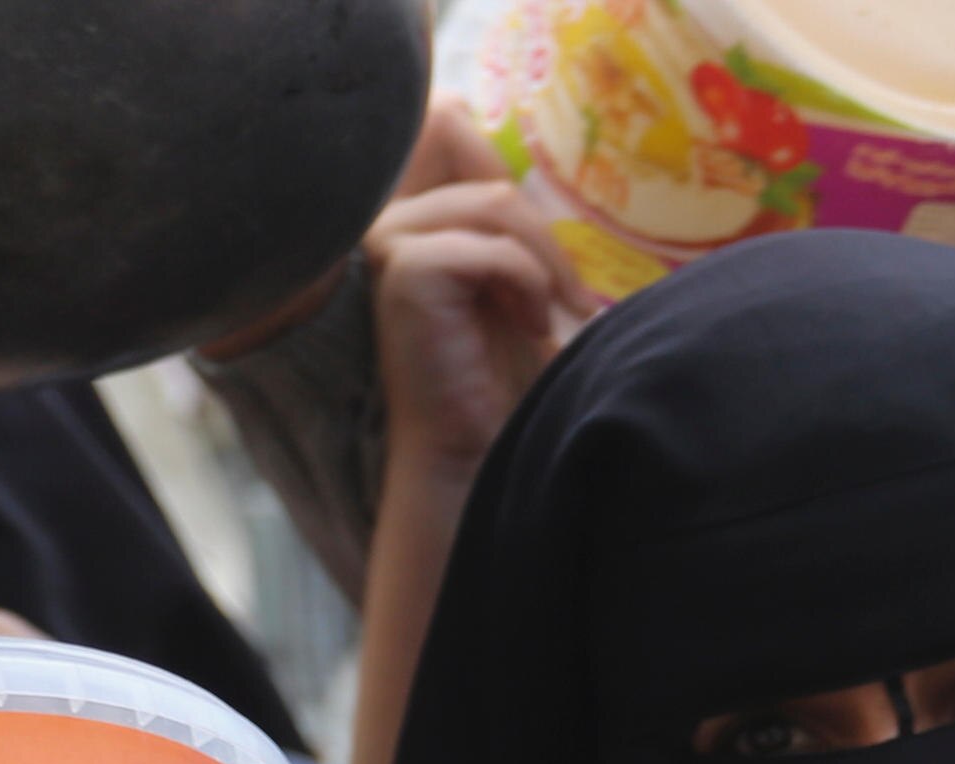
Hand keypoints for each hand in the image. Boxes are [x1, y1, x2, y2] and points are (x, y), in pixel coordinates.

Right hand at [371, 105, 598, 485]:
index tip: (541, 249)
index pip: (446, 122)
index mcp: (410, 211)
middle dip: (540, 228)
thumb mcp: (518, 277)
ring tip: (549, 317)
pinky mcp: (403, 271)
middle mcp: (386, 218)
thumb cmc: (505, 374)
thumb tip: (549, 161)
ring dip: (544, 261)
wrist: (482, 449)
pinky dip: (528, 284)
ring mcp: (387, 241)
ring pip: (495, 203)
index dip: (503, 166)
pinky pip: (491, 248)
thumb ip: (512, 217)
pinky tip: (530, 327)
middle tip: (568, 297)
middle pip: (477, 159)